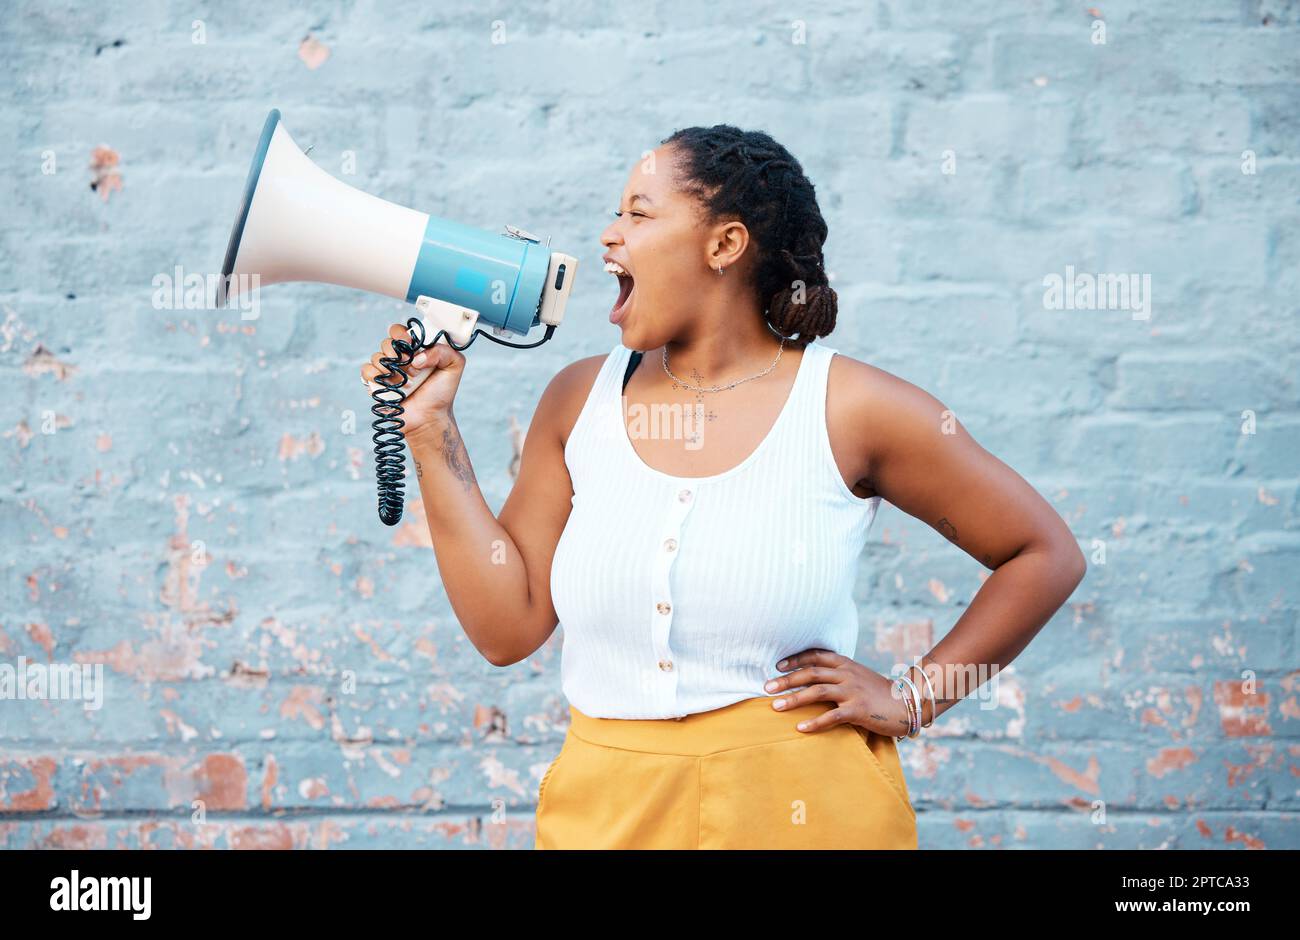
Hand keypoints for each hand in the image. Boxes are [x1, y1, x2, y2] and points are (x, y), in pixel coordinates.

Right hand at [360, 323, 465, 439]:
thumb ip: (444, 350)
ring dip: (392, 370)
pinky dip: (375, 376)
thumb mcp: (454, 366)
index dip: (403, 335)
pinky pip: (366, 370)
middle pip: (387, 342)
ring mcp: (386, 370)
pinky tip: (390, 385)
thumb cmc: (441, 393)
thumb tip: (417, 356)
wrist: (429, 418)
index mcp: (414, 348)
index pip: (400, 330)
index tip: (412, 345)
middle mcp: (398, 357)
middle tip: (413, 368)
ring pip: (377, 356)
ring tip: (407, 383)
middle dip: (399, 354)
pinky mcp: (376, 383)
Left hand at [763, 648, 911, 736]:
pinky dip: (814, 723)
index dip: (795, 659)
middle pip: (811, 673)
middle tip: (766, 686)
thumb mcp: (859, 676)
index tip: (777, 665)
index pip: (816, 655)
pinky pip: (832, 716)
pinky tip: (800, 728)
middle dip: (786, 679)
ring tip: (775, 706)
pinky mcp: (859, 710)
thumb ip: (839, 674)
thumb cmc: (880, 692)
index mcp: (846, 664)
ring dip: (793, 699)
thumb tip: (814, 678)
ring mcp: (853, 691)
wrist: (908, 703)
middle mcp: (847, 674)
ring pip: (817, 692)